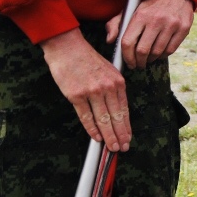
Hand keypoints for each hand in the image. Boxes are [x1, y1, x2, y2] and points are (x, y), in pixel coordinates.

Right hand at [41, 29, 131, 149]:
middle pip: (116, 117)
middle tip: (123, 147)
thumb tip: (117, 109)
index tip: (128, 137)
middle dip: (120, 135)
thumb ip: (114, 88)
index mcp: (118, 82)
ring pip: (103, 119)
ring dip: (108, 136)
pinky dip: (91, 129)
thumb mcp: (108, 70)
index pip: (124, 109)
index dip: (127, 126)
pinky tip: (96, 138)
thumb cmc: (87, 59)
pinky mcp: (76, 95)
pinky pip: (86, 116)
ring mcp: (92, 92)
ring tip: (112, 148)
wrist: (68, 48)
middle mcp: (108, 88)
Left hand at [107, 0, 194, 69]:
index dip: (126, 56)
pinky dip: (163, 55)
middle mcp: (156, 20)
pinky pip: (170, 50)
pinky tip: (159, 53)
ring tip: (148, 59)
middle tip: (138, 65)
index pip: (128, 42)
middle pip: (143, 50)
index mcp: (140, 15)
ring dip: (151, 59)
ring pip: (157, 52)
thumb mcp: (131, 9)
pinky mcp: (183, 29)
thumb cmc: (151, 6)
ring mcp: (171, 25)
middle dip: (139, 62)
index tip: (128, 62)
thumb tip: (109, 40)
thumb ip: (115, 24)